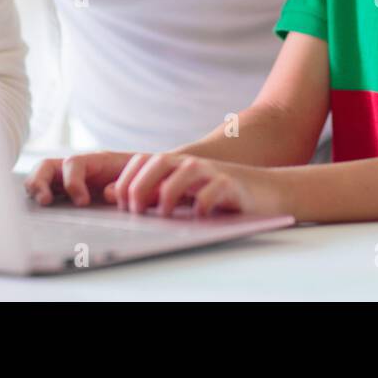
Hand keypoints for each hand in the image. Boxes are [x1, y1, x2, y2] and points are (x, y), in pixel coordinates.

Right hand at [24, 151, 134, 205]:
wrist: (149, 176)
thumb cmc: (143, 176)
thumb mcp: (137, 179)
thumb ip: (123, 184)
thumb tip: (107, 193)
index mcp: (95, 160)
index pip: (74, 163)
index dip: (73, 182)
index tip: (82, 202)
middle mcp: (77, 167)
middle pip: (47, 165)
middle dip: (40, 181)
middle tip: (45, 201)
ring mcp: (69, 178)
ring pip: (41, 176)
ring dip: (35, 188)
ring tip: (40, 205)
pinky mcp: (66, 191)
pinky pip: (46, 190)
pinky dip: (38, 196)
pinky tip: (41, 212)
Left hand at [110, 153, 288, 216]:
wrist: (266, 190)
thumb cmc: (219, 194)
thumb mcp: (184, 192)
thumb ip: (152, 192)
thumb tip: (112, 195)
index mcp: (176, 164)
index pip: (143, 161)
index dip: (126, 180)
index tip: (121, 204)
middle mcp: (191, 164)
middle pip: (159, 163)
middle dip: (141, 186)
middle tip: (135, 211)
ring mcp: (212, 173)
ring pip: (184, 172)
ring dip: (168, 193)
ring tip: (164, 214)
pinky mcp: (230, 186)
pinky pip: (212, 193)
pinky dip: (201, 205)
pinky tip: (198, 216)